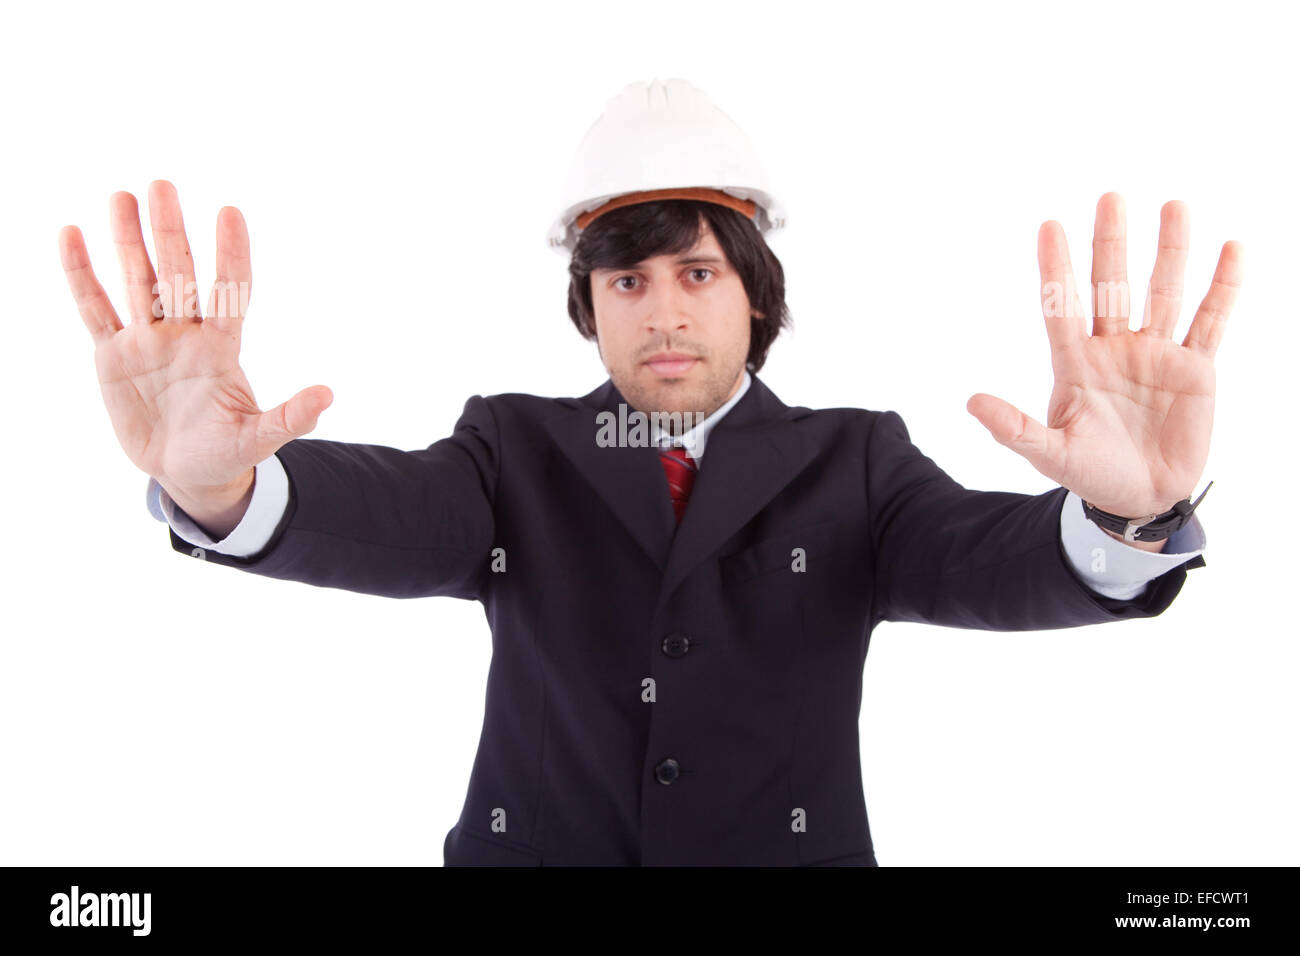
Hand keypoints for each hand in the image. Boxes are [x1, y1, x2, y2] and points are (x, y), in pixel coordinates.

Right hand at [59, 180, 332, 497]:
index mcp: (221, 349)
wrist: (187, 471)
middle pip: (176, 274)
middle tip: (162, 184)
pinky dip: (81, 275)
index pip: (229, 291)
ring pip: (135, 281)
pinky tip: (71, 234)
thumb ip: (289, 417)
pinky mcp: (112, 356)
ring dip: (127, 241)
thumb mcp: (258, 439)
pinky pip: (94, 308)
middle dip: (169, 233)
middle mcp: (184, 335)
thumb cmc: (227, 452)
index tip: (230, 212)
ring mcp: (147, 341)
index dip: (231, 254)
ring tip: (121, 196)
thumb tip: (328, 395)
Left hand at [966, 193, 1241, 517]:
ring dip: (1169, 251)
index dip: (1056, 269)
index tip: (1048, 226)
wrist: (1141, 497)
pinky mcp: (1195, 369)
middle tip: (1109, 198)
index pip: (1062, 307)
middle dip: (1110, 245)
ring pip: (1163, 292)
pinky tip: (1231, 248)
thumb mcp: (1050, 454)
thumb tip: (971, 402)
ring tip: (1173, 205)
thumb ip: (1015, 429)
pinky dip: (1222, 287)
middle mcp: (1114, 348)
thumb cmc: (1090, 473)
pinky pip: (1211, 321)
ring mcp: (1156, 354)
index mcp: (1075, 364)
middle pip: (1111, 286)